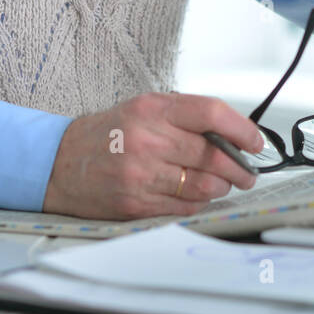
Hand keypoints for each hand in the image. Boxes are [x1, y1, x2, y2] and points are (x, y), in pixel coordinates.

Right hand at [42, 93, 264, 218]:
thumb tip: (234, 133)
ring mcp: (141, 174)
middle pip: (214, 155)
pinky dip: (200, 202)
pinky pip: (185, 206)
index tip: (255, 141)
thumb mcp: (145, 107)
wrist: (58, 163)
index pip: (211, 113)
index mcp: (153, 110)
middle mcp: (148, 140)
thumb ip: (187, 115)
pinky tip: (197, 194)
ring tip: (223, 183)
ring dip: (223, 186)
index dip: (242, 129)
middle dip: (240, 167)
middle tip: (248, 172)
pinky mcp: (136, 203)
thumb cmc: (109, 133)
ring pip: (204, 185)